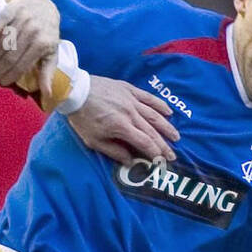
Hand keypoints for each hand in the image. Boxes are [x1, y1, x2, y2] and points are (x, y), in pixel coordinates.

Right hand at [0, 0, 59, 89]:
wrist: (47, 8)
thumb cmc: (47, 35)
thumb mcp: (51, 55)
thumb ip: (47, 74)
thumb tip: (47, 96)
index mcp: (42, 44)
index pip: (22, 64)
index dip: (11, 75)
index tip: (3, 82)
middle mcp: (33, 30)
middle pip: (11, 54)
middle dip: (1, 68)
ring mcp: (23, 18)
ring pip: (4, 40)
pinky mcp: (13, 8)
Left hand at [65, 74, 179, 163]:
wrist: (76, 91)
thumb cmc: (82, 117)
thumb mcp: (93, 140)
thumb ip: (113, 151)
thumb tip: (130, 162)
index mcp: (122, 127)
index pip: (145, 142)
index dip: (156, 153)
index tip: (163, 161)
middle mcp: (131, 113)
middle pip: (152, 131)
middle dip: (164, 145)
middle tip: (173, 155)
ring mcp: (132, 100)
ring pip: (154, 115)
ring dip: (166, 127)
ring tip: (176, 137)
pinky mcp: (129, 89)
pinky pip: (149, 98)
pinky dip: (160, 105)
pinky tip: (168, 112)